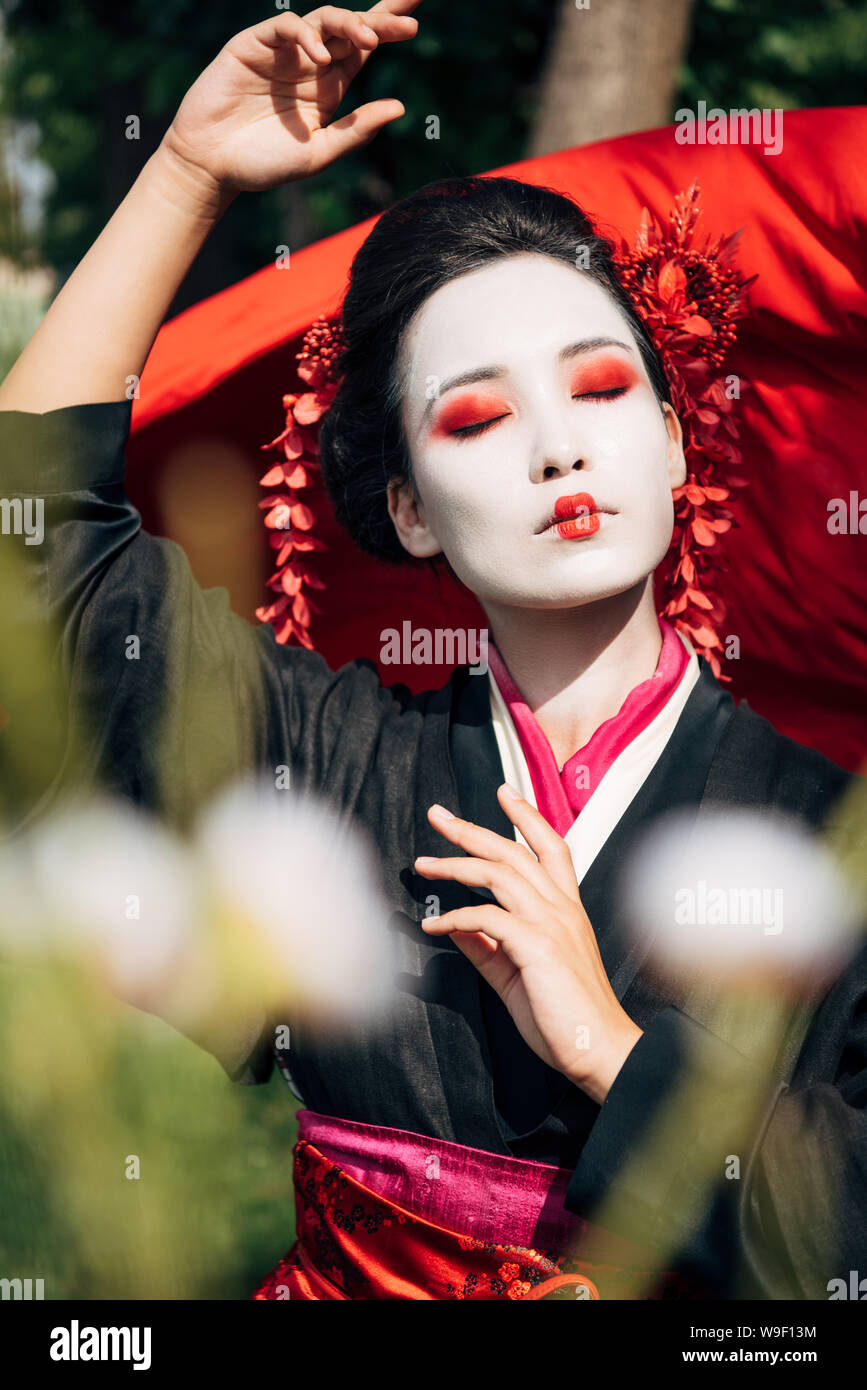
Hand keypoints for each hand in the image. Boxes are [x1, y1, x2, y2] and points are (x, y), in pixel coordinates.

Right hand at [160, 2, 420, 199]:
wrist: (212, 166)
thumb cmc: (263, 165)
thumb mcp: (319, 154)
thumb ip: (356, 131)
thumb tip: (400, 108)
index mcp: (329, 86)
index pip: (365, 48)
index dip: (389, 26)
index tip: (417, 21)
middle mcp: (310, 63)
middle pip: (351, 28)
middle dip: (381, 20)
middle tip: (409, 25)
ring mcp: (283, 51)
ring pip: (323, 21)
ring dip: (349, 24)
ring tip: (370, 39)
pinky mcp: (253, 44)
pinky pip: (284, 27)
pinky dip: (304, 36)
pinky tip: (320, 57)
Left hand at [414, 785, 642, 1104]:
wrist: (599, 1050)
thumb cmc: (562, 1016)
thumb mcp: (517, 973)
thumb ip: (488, 946)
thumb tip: (454, 924)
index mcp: (566, 909)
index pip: (550, 847)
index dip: (526, 816)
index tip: (502, 790)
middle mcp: (562, 908)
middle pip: (513, 851)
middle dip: (471, 828)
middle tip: (437, 814)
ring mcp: (552, 924)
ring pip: (499, 873)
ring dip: (455, 864)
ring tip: (422, 866)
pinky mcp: (538, 946)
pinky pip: (488, 918)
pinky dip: (455, 916)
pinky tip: (433, 926)